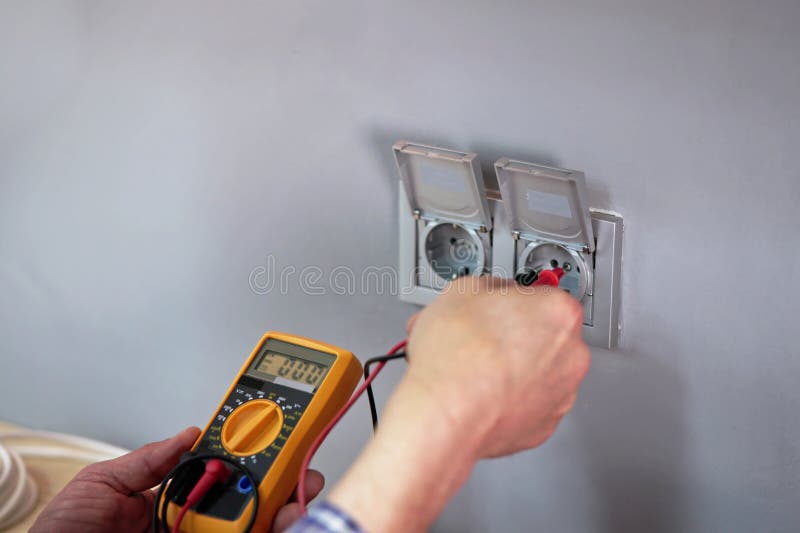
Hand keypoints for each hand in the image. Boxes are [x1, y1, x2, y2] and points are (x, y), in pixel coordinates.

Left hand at [31, 427, 324, 532]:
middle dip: (281, 483)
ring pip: (254, 528)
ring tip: (295, 505)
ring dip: (283, 514)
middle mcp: (191, 526)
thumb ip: (147, 461)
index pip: (219, 473)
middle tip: (301, 472)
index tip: (273, 439)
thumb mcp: (101, 486)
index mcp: (169, 500)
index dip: (250, 456)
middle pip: (247, 502)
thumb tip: (190, 432)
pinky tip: (281, 526)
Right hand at [328, 276, 589, 531]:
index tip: (499, 305)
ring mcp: (561, 393)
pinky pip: (529, 403)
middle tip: (481, 335)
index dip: (514, 299)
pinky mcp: (544, 425)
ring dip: (513, 367)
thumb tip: (491, 293)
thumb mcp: (463, 289)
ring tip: (474, 366)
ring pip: (538, 371)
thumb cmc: (455, 355)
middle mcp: (571, 354)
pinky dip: (510, 398)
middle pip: (545, 334)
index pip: (544, 294)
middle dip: (515, 334)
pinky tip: (482, 391)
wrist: (445, 411)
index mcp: (559, 312)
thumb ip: (491, 286)